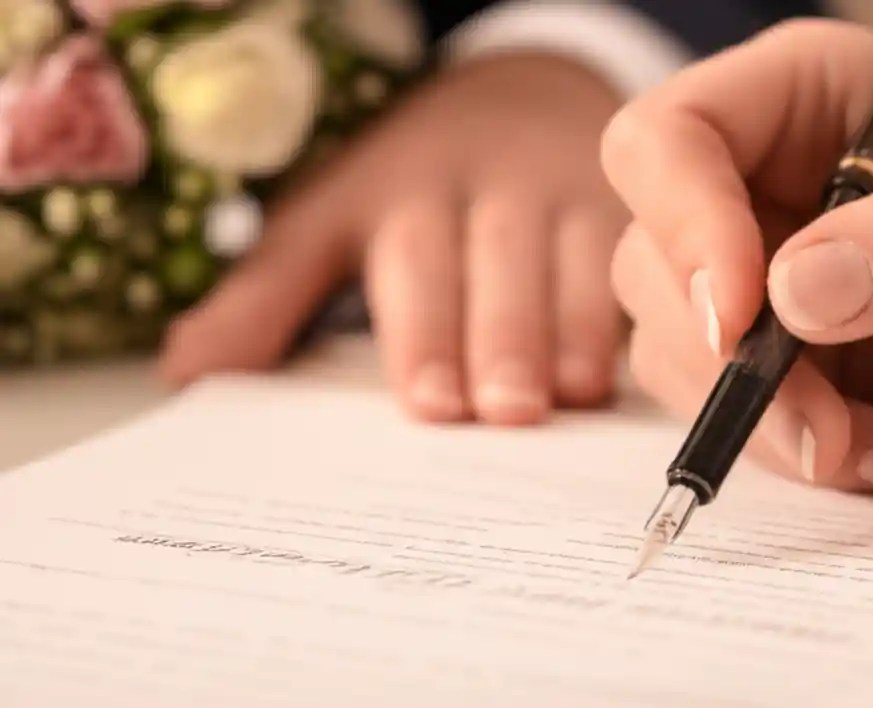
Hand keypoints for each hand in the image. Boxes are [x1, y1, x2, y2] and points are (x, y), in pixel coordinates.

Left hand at [160, 54, 626, 424]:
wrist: (521, 97)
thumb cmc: (413, 186)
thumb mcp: (331, 220)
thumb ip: (268, 296)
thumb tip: (186, 374)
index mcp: (399, 192)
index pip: (408, 261)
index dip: (420, 333)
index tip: (430, 403)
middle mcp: (482, 186)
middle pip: (492, 262)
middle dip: (500, 335)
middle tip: (504, 411)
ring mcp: (560, 190)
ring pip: (574, 259)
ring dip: (577, 329)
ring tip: (575, 397)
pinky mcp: (622, 205)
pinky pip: (635, 256)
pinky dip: (640, 309)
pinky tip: (652, 356)